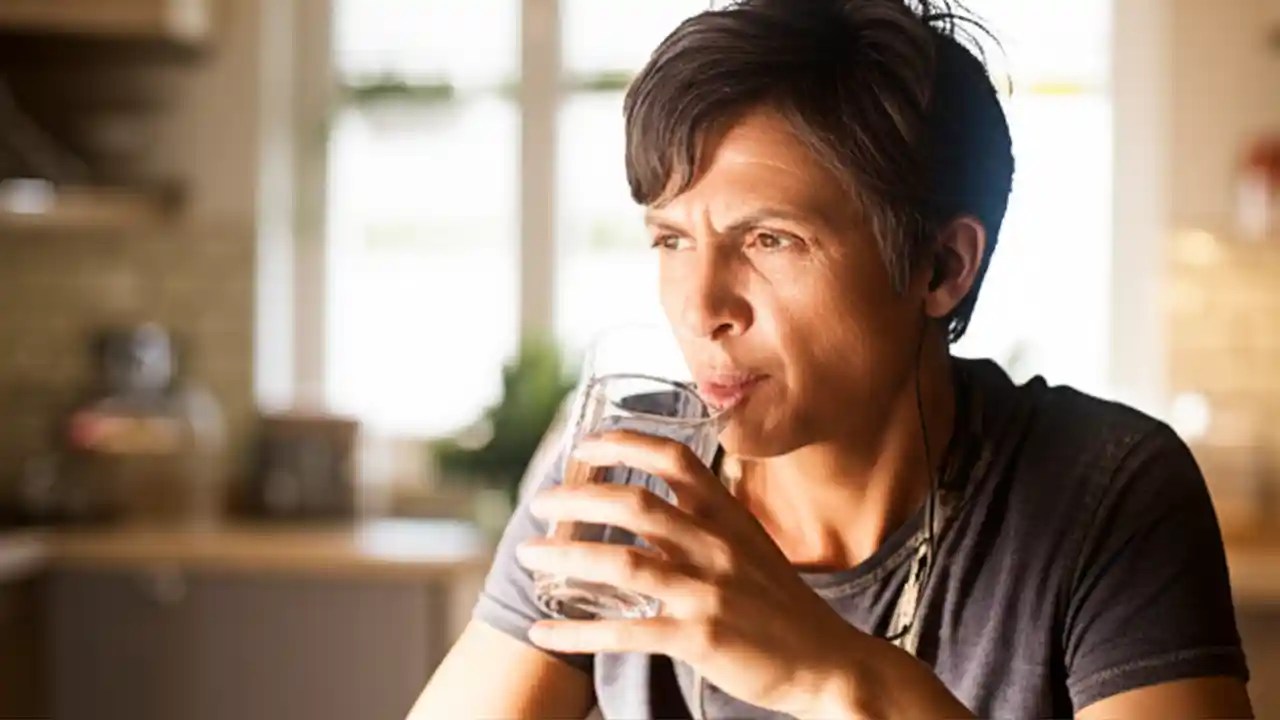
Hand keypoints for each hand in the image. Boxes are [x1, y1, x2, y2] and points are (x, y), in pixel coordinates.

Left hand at [515, 430, 877, 718]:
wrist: (828, 661)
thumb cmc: (783, 605)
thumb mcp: (753, 547)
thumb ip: (709, 524)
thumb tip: (656, 507)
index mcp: (728, 517)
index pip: (674, 458)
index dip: (625, 443)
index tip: (586, 445)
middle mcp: (715, 546)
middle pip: (633, 504)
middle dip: (576, 497)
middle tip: (539, 502)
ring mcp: (706, 592)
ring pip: (620, 562)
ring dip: (564, 555)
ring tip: (527, 555)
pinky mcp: (698, 638)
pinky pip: (624, 631)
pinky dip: (577, 631)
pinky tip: (544, 630)